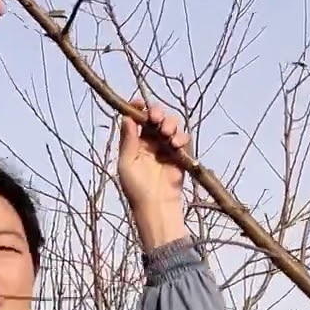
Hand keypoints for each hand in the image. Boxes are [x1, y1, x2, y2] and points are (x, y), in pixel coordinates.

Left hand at [118, 99, 189, 247]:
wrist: (157, 205)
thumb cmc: (136, 188)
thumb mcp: (127, 163)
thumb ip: (128, 140)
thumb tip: (127, 117)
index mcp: (135, 142)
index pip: (136, 119)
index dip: (138, 108)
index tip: (140, 103)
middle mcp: (150, 142)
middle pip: (155, 118)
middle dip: (157, 114)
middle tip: (156, 119)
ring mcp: (165, 147)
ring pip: (170, 125)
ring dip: (170, 124)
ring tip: (167, 134)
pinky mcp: (180, 155)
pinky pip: (182, 139)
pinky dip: (180, 137)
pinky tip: (175, 144)